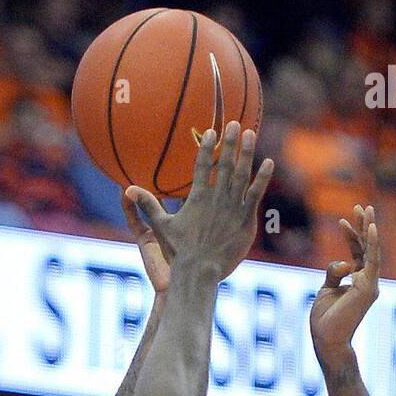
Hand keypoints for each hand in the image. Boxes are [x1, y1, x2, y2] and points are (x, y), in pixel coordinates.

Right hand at [125, 121, 273, 282]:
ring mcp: (233, 209)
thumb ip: (148, 206)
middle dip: (229, 142)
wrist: (200, 272)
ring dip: (246, 153)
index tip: (211, 131)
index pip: (203, 166)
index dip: (207, 147)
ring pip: (242, 175)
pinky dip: (262, 178)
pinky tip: (269, 163)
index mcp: (197, 198)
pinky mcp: (246, 220)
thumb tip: (126, 189)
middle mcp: (217, 199)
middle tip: (234, 123)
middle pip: (225, 165)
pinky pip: (256, 195)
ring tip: (250, 133)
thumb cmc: (179, 252)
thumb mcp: (162, 227)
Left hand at [310, 204, 379, 370]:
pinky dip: (371, 244)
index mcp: (357, 281)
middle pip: (367, 248)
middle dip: (364, 226)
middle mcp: (367, 281)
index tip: (342, 219)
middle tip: (361, 206)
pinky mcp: (367, 288)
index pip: (357, 253)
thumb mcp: (325, 290)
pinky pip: (371, 261)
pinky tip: (370, 228)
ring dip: (368, 229)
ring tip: (365, 210)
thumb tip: (341, 262)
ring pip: (372, 251)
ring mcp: (369, 285)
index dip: (351, 235)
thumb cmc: (325, 320)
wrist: (327, 340)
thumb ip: (333, 273)